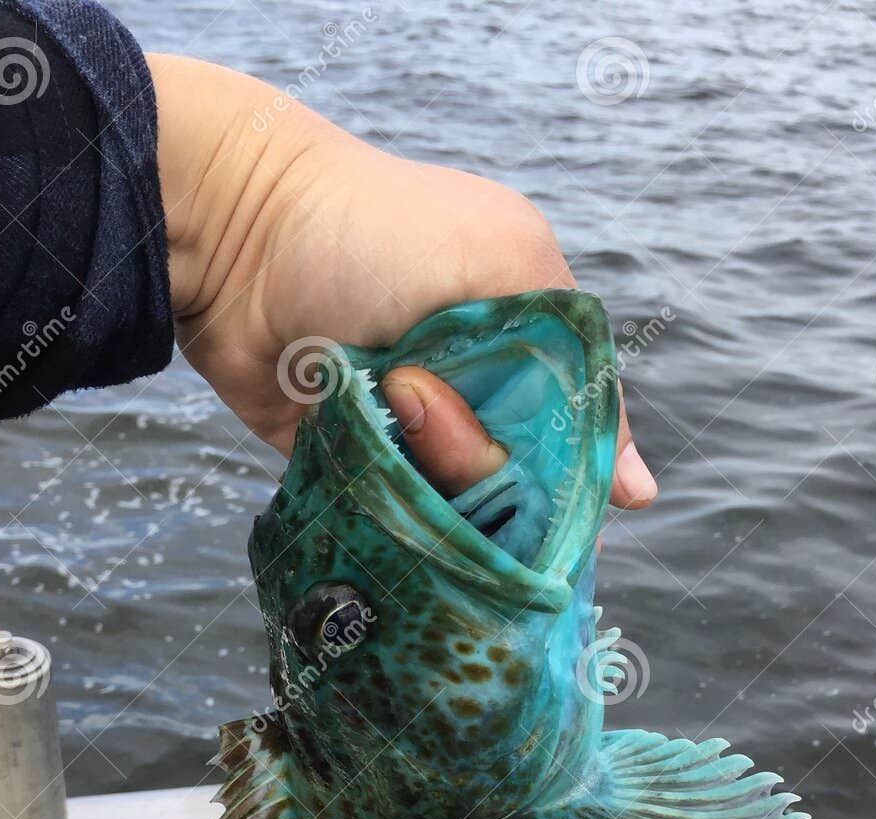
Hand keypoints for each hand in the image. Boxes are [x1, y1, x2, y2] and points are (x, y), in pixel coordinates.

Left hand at [148, 54, 655, 508]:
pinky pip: (392, 530)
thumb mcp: (504, 263)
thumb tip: (640, 493)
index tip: (559, 496)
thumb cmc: (374, 230)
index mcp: (527, 352)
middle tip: (426, 399)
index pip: (577, 448)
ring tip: (388, 406)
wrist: (235, 241)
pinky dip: (387, 513)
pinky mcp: (357, 476)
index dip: (572, 481)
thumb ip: (581, 369)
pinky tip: (374, 468)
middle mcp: (477, 405)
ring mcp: (414, 444)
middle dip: (482, 464)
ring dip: (429, 477)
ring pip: (456, 520)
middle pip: (516, 494)